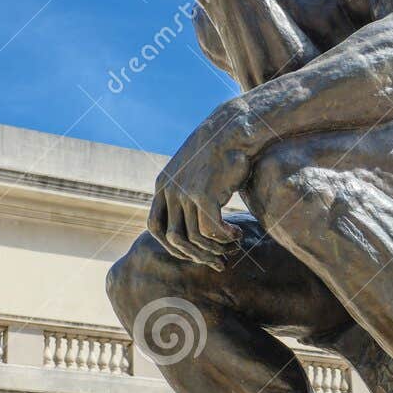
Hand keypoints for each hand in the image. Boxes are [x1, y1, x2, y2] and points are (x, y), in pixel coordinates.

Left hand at [149, 114, 249, 269]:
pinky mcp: (203, 195)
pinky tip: (237, 236)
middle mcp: (168, 190)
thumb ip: (187, 197)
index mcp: (162, 186)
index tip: (194, 253)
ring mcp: (184, 193)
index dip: (172, 246)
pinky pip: (211, 231)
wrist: (234, 131)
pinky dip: (225, 239)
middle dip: (195, 255)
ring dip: (215, 249)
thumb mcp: (195, 175)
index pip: (155, 228)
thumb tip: (194, 231)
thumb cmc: (220, 155)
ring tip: (233, 248)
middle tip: (217, 261)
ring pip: (194, 238)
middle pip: (173, 239)